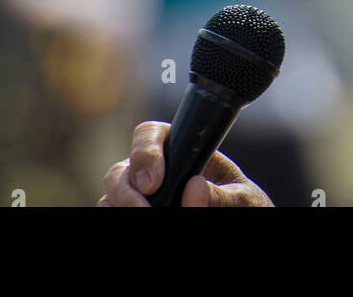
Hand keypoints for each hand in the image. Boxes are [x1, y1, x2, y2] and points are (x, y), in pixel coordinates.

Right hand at [98, 120, 274, 206]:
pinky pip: (111, 212)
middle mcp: (153, 170)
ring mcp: (139, 195)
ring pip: (111, 197)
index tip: (154, 182)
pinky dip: (118, 215)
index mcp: (181, 150)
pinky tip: (136, 218)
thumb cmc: (241, 203)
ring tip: (144, 216)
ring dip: (120, 205)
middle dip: (126, 190)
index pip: (150, 134)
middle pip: (121, 170)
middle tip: (144, 209)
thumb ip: (221, 194)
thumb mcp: (241, 198)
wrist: (237, 215)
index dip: (146, 153)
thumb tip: (194, 187)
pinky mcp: (133, 211)